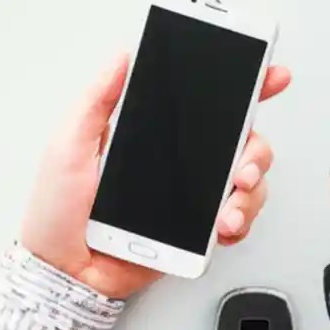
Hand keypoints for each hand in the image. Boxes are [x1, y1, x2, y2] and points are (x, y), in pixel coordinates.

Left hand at [21, 55, 290, 298]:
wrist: (64, 271)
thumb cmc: (57, 214)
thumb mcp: (69, 145)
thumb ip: (97, 100)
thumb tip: (122, 57)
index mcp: (157, 135)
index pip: (208, 104)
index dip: (246, 87)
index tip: (271, 77)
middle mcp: (183, 163)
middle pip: (244, 143)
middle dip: (256, 152)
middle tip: (243, 168)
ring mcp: (195, 198)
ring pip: (250, 183)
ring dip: (250, 193)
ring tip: (226, 211)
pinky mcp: (198, 232)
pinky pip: (237, 221)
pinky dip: (239, 222)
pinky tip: (222, 226)